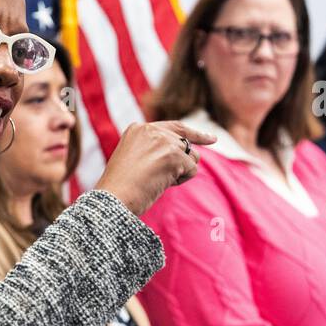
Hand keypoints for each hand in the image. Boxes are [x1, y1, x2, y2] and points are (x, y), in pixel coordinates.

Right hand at [94, 121, 215, 216]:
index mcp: (138, 130)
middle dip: (185, 162)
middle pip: (185, 143)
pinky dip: (181, 180)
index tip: (212, 139)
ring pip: (191, 156)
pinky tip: (162, 184)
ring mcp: (163, 141)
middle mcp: (151, 130)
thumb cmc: (120, 188)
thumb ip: (154, 151)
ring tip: (156, 182)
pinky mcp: (173, 155)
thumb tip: (186, 156)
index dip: (195, 133)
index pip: (174, 127)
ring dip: (180, 172)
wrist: (114, 197)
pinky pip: (191, 169)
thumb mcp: (133, 161)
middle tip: (174, 176)